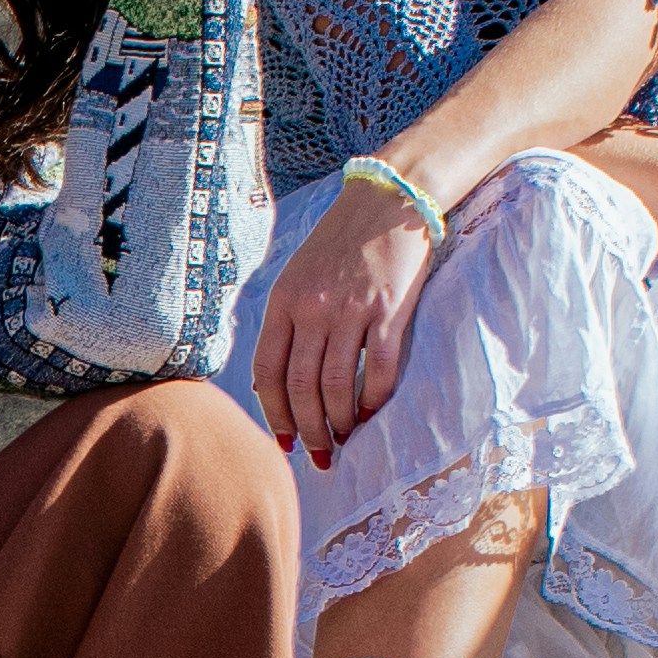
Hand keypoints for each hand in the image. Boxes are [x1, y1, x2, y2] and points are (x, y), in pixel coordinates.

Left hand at [254, 182, 440, 470]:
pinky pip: (379, 368)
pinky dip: (374, 399)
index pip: (267, 373)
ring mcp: (351, 309)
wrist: (387, 202)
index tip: (284, 442)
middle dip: (309, 431)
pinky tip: (371, 413)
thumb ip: (285, 325)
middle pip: (301, 387)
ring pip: (338, 385)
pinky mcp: (390, 309)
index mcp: (283, 303)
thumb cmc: (340, 244)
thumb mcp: (296, 277)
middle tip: (319, 456)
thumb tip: (272, 386)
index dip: (274, 415)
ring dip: (340, 422)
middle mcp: (312, 308)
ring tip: (345, 440)